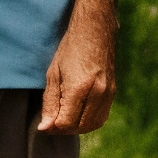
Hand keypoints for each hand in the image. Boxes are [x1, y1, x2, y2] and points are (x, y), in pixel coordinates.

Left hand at [39, 0, 121, 133]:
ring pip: (93, 124)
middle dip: (64, 129)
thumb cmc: (69, 48)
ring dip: (77, 127)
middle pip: (80, 127)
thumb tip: (45, 128)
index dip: (53, 127)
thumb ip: (50, 102)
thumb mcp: (53, 74)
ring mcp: (109, 93)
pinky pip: (102, 116)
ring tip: (63, 118)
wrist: (95, 29)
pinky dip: (89, 121)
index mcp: (79, 87)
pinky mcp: (114, 91)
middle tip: (51, 122)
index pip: (66, 122)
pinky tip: (77, 113)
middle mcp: (98, 93)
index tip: (44, 125)